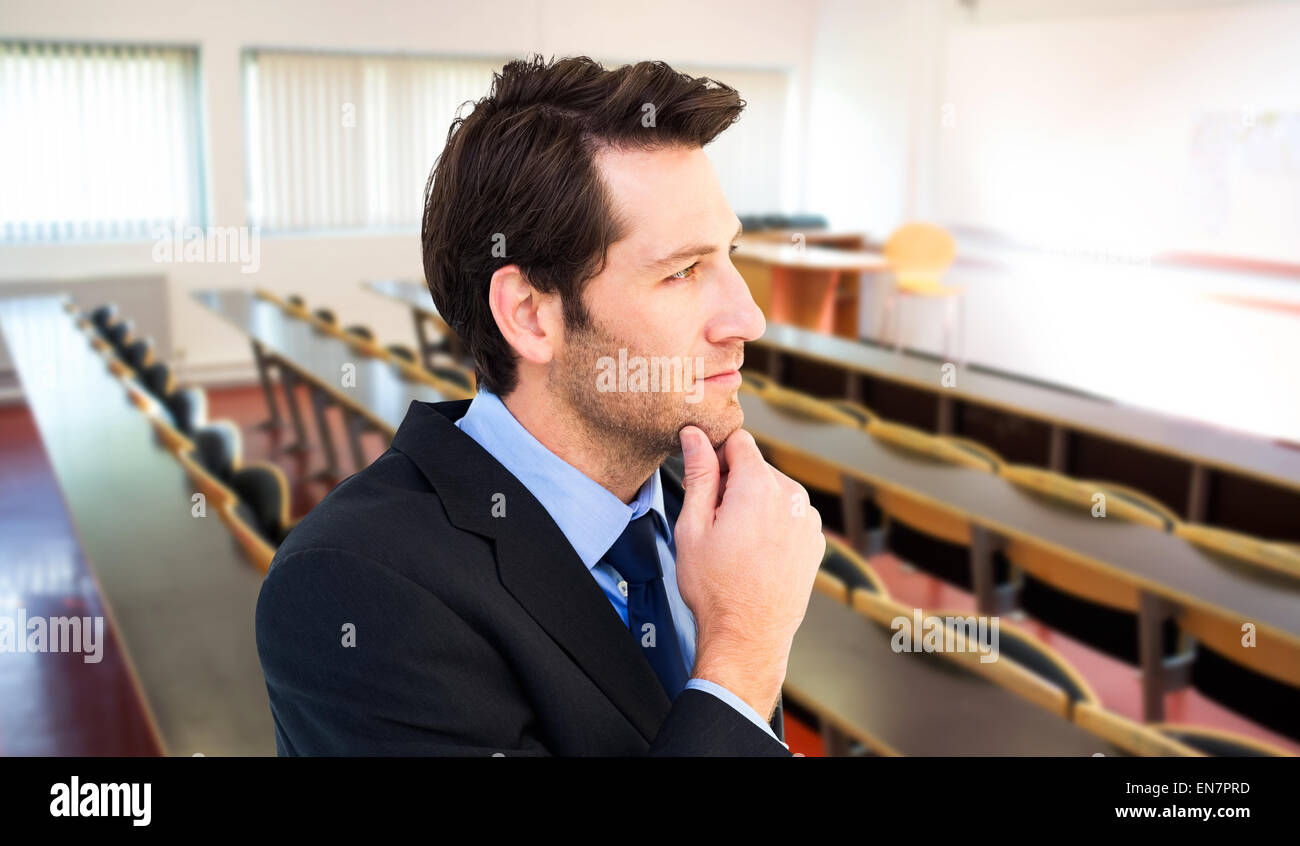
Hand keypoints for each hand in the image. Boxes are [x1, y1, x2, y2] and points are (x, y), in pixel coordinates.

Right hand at [673, 424, 824, 719]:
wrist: (748, 636)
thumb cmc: (716, 588)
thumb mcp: (692, 526)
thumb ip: (698, 473)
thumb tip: (695, 436)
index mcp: (758, 486)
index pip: (738, 440)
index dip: (716, 454)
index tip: (705, 477)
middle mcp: (792, 496)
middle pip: (756, 466)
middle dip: (733, 483)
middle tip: (714, 521)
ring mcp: (808, 520)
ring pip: (775, 491)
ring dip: (754, 503)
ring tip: (735, 542)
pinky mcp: (815, 540)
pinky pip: (790, 515)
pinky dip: (773, 524)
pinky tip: (756, 553)